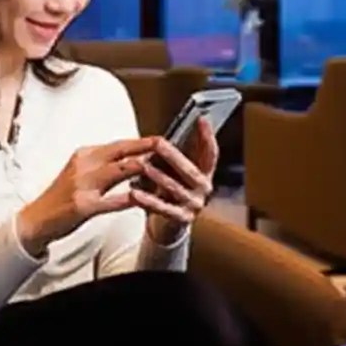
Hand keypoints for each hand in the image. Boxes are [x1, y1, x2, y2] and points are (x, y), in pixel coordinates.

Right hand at [16, 137, 159, 256]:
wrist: (36, 218)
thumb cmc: (61, 197)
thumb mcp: (81, 172)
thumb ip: (104, 164)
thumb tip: (133, 158)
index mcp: (84, 154)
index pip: (120, 144)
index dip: (143, 142)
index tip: (163, 141)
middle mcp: (83, 164)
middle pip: (122, 151)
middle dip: (148, 148)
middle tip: (171, 147)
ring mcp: (83, 185)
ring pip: (120, 171)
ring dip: (144, 170)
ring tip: (165, 172)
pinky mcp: (83, 205)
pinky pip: (113, 201)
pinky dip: (132, 199)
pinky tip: (146, 200)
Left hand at [132, 117, 218, 244]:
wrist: (166, 227)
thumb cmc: (168, 193)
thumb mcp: (173, 173)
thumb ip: (172, 159)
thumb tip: (160, 138)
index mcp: (204, 174)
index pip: (210, 154)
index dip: (207, 137)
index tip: (202, 119)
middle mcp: (204, 190)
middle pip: (190, 170)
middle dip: (173, 155)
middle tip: (158, 143)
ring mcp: (194, 205)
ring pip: (174, 188)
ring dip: (158, 176)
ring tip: (143, 166)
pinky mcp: (182, 219)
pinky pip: (163, 207)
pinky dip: (148, 200)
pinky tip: (134, 192)